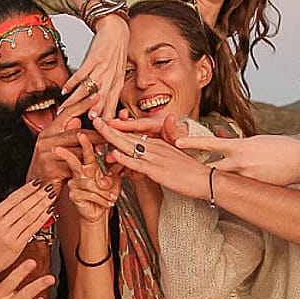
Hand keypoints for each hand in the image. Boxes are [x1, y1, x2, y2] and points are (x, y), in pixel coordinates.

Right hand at [0, 181, 55, 277]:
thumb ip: (2, 213)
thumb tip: (19, 200)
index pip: (12, 198)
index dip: (26, 190)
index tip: (36, 183)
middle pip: (22, 206)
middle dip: (37, 195)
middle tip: (48, 187)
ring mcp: (8, 235)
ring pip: (28, 216)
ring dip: (42, 205)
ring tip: (50, 198)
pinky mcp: (16, 245)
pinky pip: (32, 229)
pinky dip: (42, 219)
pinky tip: (48, 213)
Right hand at [27, 92, 102, 184]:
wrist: (37, 190)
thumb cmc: (51, 166)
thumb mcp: (58, 147)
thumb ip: (67, 134)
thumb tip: (78, 119)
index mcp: (48, 130)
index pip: (67, 113)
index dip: (83, 103)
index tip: (98, 94)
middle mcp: (45, 139)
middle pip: (78, 133)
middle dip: (98, 133)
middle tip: (114, 131)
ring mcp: (47, 153)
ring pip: (79, 150)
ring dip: (96, 152)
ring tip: (110, 152)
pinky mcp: (51, 168)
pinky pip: (76, 165)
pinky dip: (88, 167)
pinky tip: (99, 170)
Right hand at [56, 134, 120, 224]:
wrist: (101, 211)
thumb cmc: (106, 194)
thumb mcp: (114, 180)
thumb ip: (116, 170)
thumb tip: (118, 160)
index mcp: (89, 165)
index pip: (86, 152)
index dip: (85, 143)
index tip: (82, 134)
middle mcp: (79, 173)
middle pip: (72, 161)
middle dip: (66, 154)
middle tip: (62, 147)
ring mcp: (74, 184)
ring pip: (89, 183)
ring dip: (104, 191)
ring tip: (112, 196)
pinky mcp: (74, 195)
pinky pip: (89, 194)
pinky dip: (101, 198)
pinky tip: (107, 202)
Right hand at [58, 14, 128, 118]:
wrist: (117, 30)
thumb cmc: (116, 54)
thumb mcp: (118, 75)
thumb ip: (110, 92)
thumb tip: (102, 110)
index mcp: (118, 84)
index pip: (111, 106)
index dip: (104, 121)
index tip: (96, 133)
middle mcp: (111, 78)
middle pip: (100, 100)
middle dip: (89, 115)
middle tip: (78, 127)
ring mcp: (103, 68)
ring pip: (88, 89)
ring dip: (75, 101)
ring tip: (63, 110)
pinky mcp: (94, 58)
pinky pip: (82, 73)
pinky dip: (72, 82)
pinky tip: (64, 90)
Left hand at [93, 116, 209, 199]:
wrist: (206, 180)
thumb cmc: (188, 172)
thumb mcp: (169, 160)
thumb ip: (153, 157)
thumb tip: (143, 156)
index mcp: (157, 143)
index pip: (133, 134)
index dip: (117, 128)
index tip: (103, 123)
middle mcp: (155, 147)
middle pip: (127, 136)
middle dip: (109, 128)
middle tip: (94, 118)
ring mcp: (156, 158)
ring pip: (130, 145)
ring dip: (112, 137)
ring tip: (98, 127)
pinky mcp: (158, 171)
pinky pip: (139, 164)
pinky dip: (126, 158)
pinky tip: (114, 154)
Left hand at [176, 133, 299, 185]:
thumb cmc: (282, 147)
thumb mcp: (258, 140)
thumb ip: (239, 144)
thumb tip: (224, 142)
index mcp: (241, 146)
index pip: (210, 144)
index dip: (192, 143)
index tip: (178, 143)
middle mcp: (240, 162)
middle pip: (212, 167)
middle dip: (202, 168)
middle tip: (189, 168)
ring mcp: (247, 177)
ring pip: (227, 178)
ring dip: (223, 177)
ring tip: (226, 177)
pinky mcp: (255, 187)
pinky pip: (241, 186)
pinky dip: (239, 184)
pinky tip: (244, 184)